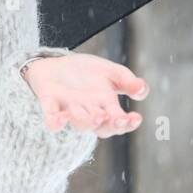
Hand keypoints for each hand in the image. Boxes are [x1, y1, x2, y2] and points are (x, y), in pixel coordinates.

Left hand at [21, 52, 147, 138]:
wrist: (56, 63)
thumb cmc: (86, 72)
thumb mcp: (110, 71)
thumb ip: (126, 80)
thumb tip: (142, 89)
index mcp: (106, 106)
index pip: (120, 121)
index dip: (128, 123)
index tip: (136, 117)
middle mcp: (89, 113)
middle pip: (102, 129)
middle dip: (110, 125)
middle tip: (115, 118)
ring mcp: (69, 111)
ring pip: (79, 126)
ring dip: (85, 120)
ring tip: (92, 111)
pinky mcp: (50, 105)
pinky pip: (52, 121)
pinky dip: (55, 122)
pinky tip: (60, 117)